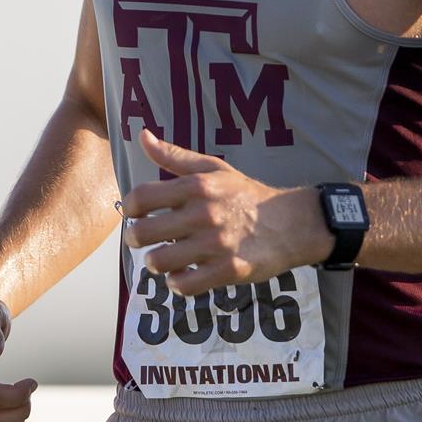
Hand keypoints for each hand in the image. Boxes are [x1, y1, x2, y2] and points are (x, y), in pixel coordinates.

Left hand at [118, 127, 335, 295]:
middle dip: (135, 239)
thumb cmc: (246, 195)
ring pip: (159, 262)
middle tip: (141, 240)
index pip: (141, 197)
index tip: (133, 214)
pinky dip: (177, 283)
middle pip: (143, 233)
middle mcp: (203, 214)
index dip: (129, 208)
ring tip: (163, 259)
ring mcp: (215, 244)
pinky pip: (184, 285)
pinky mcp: (228, 270)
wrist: (292, 223)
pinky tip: (183, 275)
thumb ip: (175, 156)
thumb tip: (143, 136)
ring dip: (155, 263)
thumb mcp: (214, 168)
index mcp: (197, 186)